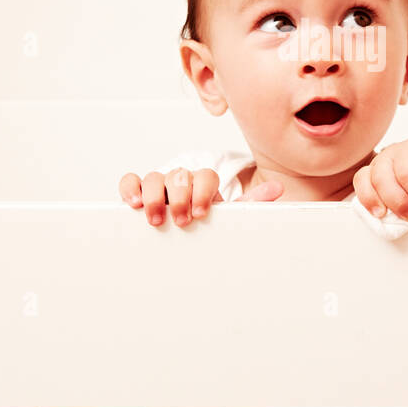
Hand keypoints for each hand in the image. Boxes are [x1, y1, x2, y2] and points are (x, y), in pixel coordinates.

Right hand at [120, 167, 282, 226]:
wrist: (191, 231)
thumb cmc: (209, 223)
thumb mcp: (230, 216)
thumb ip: (251, 203)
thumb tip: (277, 189)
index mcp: (205, 183)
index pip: (206, 176)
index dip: (203, 192)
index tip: (201, 213)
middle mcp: (182, 180)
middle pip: (179, 175)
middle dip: (180, 197)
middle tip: (182, 220)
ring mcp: (160, 185)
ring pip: (154, 177)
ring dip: (155, 196)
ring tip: (157, 219)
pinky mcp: (140, 192)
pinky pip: (131, 181)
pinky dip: (130, 189)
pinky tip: (133, 204)